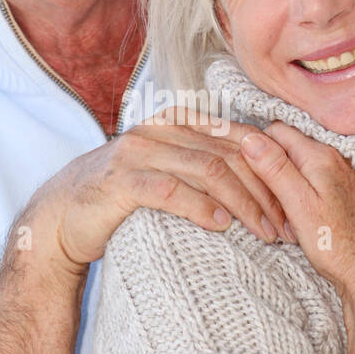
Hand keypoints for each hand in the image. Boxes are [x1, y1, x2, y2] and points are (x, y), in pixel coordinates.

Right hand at [24, 106, 289, 271]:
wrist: (62, 216)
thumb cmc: (121, 198)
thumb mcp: (167, 171)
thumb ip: (203, 165)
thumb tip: (257, 177)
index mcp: (176, 121)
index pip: (238, 139)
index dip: (271, 171)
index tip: (292, 206)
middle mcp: (160, 129)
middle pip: (231, 154)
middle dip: (265, 192)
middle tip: (286, 226)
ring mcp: (139, 152)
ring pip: (209, 170)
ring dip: (244, 204)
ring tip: (264, 232)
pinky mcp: (123, 181)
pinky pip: (172, 190)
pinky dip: (202, 208)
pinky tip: (223, 226)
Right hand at [239, 122, 354, 322]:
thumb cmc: (337, 245)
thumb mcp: (299, 205)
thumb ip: (275, 169)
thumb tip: (250, 137)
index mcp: (321, 156)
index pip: (276, 131)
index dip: (254, 147)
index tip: (244, 170)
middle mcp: (336, 158)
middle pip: (289, 145)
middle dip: (268, 164)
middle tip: (259, 195)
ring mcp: (343, 174)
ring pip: (300, 164)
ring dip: (284, 181)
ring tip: (279, 212)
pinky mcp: (346, 192)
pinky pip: (314, 179)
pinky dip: (300, 192)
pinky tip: (298, 215)